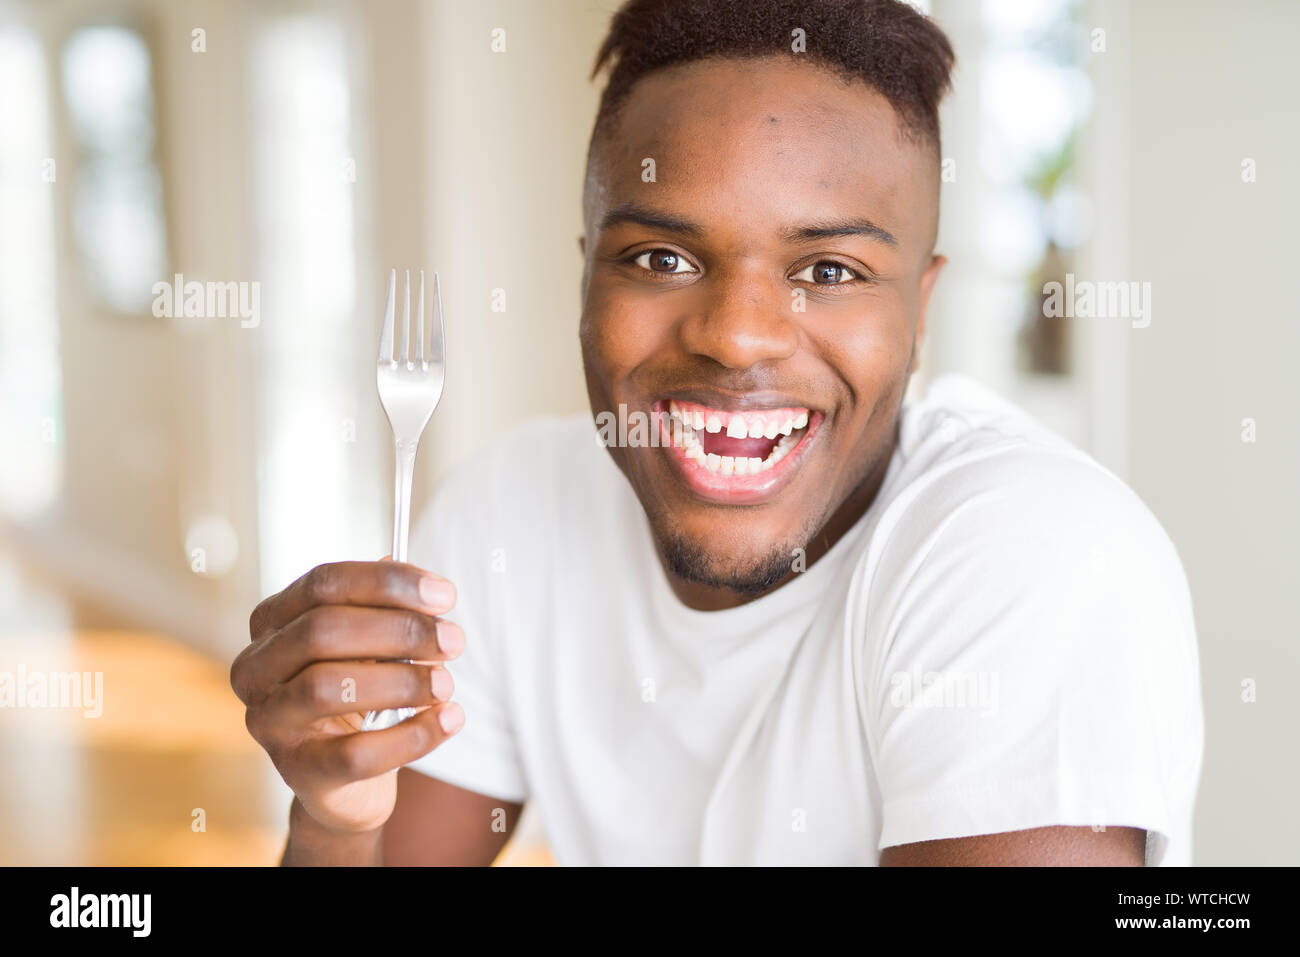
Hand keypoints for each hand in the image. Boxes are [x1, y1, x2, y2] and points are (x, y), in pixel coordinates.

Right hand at [232, 560, 464, 833]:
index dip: (387, 583)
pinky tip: (448, 719)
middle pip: (323, 630)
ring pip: (329, 687)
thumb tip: (426, 587)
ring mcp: (269, 722)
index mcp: (272, 622)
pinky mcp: (298, 771)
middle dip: (400, 631)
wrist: (347, 777)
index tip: (445, 594)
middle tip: (454, 641)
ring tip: (446, 684)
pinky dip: (412, 735)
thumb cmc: (360, 693)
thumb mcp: (373, 645)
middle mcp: (256, 668)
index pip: (323, 584)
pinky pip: (356, 753)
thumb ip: (391, 611)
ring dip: (403, 681)